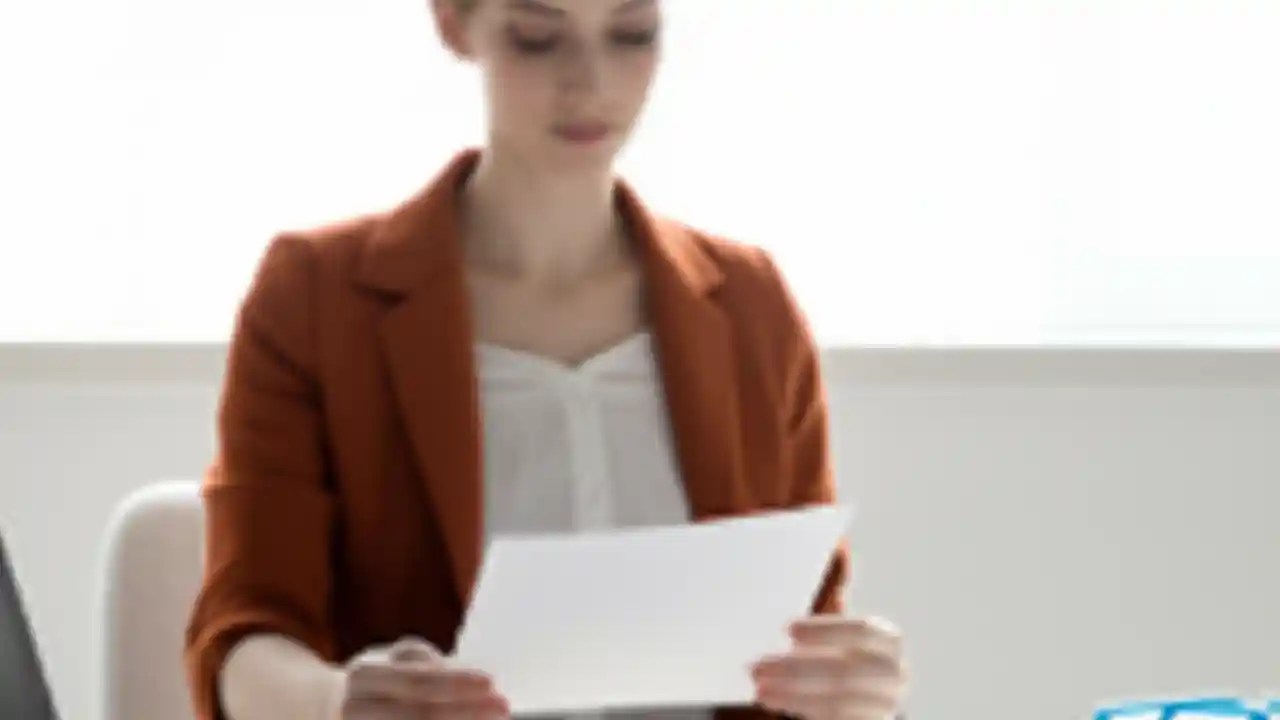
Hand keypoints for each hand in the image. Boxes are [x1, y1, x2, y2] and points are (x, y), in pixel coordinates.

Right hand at [341, 636, 510, 719]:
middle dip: (465, 714)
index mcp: (364, 676)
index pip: (416, 681)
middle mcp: (356, 710)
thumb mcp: (396, 658)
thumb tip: (469, 679)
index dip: (455, 684)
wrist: (325, 709)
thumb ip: (428, 664)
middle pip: (418, 716)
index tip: (491, 683)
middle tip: (503, 708)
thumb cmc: (380, 679)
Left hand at [750, 615, 906, 719]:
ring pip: (837, 699)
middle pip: (845, 668)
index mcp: (887, 640)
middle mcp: (894, 673)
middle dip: (796, 668)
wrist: (851, 701)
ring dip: (792, 693)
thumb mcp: (830, 635)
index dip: (826, 629)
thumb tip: (816, 564)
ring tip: (759, 687)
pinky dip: (801, 710)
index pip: (863, 630)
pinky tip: (775, 702)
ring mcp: (886, 705)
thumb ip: (822, 612)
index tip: (787, 630)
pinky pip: (836, 719)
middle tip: (756, 666)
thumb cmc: (833, 659)